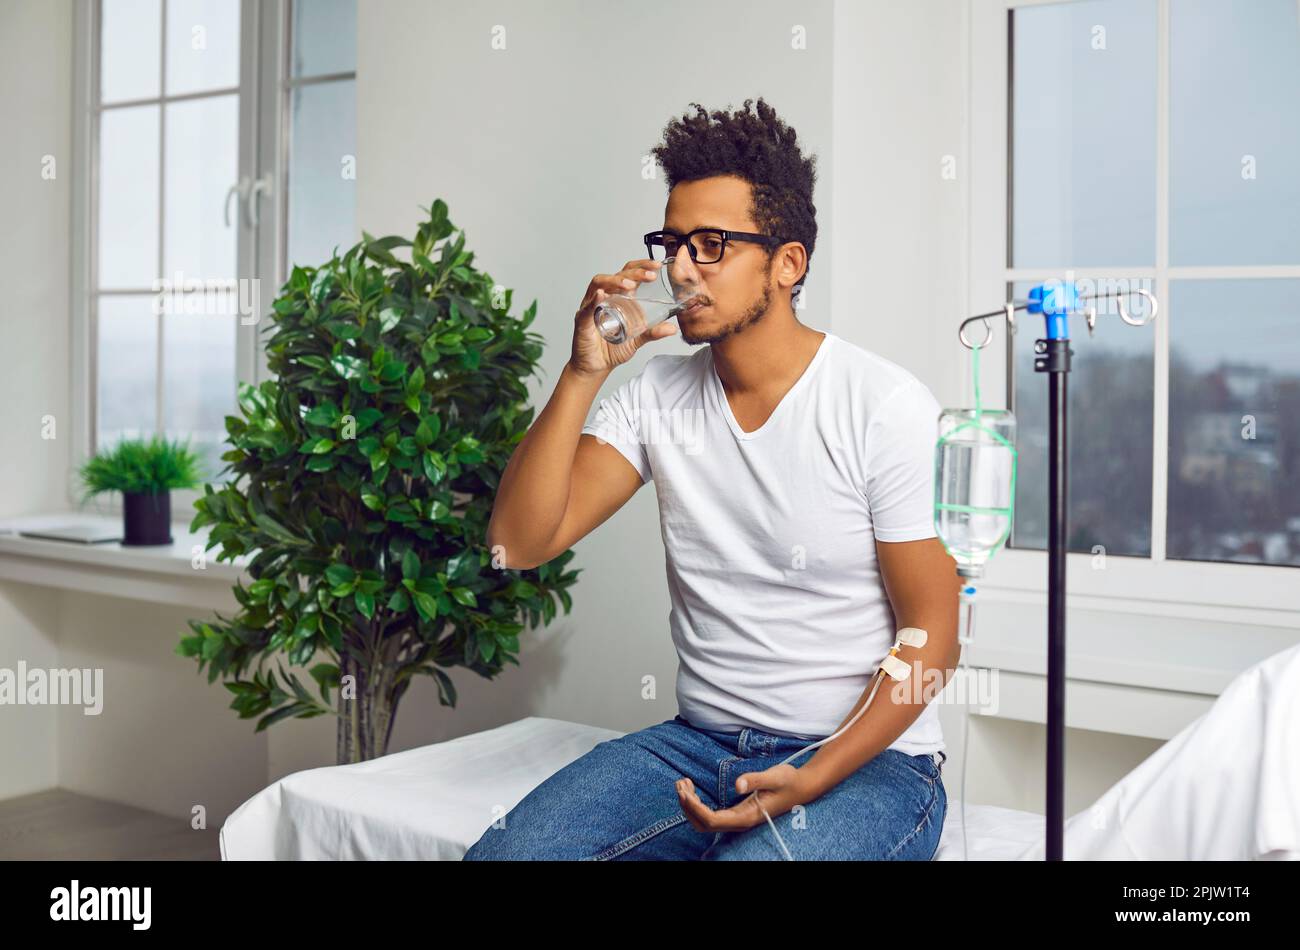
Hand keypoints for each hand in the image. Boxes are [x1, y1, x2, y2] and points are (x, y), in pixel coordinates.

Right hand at [569, 259, 677, 378]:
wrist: (596, 367)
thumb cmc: (612, 350)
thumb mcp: (637, 339)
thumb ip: (653, 332)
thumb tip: (672, 328)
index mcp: (618, 297)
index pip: (628, 273)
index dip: (641, 266)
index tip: (657, 266)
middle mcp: (604, 297)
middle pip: (617, 275)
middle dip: (634, 272)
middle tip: (650, 275)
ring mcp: (591, 307)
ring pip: (600, 283)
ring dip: (615, 281)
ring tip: (629, 285)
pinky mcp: (583, 320)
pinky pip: (588, 306)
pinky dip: (595, 299)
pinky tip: (602, 295)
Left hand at [675, 763, 812, 833]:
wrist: (802, 788)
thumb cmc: (789, 781)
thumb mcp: (774, 776)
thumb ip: (756, 780)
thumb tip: (737, 784)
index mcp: (746, 817)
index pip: (712, 820)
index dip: (695, 808)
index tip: (686, 790)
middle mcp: (740, 822)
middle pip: (703, 824)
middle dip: (687, 806)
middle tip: (680, 783)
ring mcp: (737, 819)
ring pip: (705, 822)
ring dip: (690, 806)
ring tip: (683, 784)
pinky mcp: (736, 814)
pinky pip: (710, 816)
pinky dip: (697, 805)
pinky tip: (693, 790)